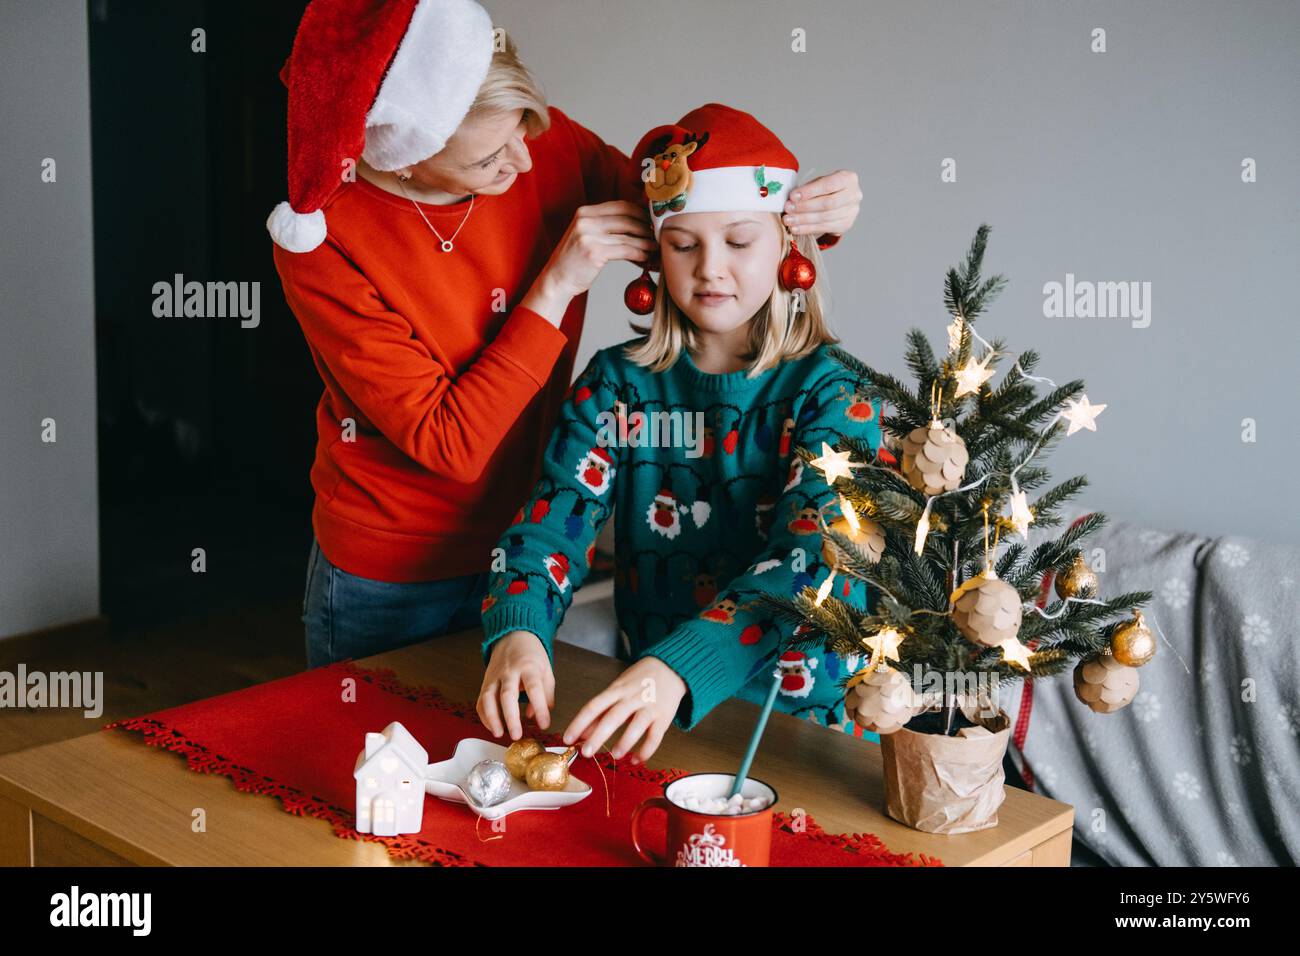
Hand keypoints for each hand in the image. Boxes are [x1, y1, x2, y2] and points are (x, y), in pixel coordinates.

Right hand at [477, 630, 554, 739]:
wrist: (513, 637)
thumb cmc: (531, 656)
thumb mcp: (546, 670)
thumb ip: (546, 694)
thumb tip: (540, 718)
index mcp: (528, 667)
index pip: (534, 689)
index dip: (539, 708)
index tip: (544, 725)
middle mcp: (509, 671)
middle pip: (507, 694)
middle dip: (511, 717)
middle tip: (516, 735)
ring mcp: (494, 676)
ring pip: (488, 698)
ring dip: (492, 718)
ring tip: (500, 734)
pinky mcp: (485, 682)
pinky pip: (481, 701)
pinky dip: (484, 716)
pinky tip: (492, 727)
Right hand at [535, 200, 655, 303]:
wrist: (556, 280)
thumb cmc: (574, 261)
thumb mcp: (585, 236)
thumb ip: (605, 227)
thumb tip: (636, 225)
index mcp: (584, 212)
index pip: (621, 205)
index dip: (640, 212)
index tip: (651, 221)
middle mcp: (586, 220)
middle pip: (627, 217)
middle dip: (646, 226)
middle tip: (658, 234)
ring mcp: (589, 235)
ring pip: (629, 234)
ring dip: (646, 241)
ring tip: (655, 247)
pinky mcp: (595, 252)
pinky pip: (626, 249)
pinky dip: (640, 253)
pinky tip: (646, 258)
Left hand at [562, 657, 685, 764]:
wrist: (671, 668)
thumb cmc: (639, 680)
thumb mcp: (617, 689)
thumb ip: (601, 711)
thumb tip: (582, 733)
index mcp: (617, 690)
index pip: (594, 706)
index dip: (579, 723)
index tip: (567, 738)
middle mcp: (632, 698)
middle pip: (613, 717)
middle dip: (598, 736)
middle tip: (586, 753)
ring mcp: (649, 707)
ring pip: (636, 726)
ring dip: (624, 743)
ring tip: (614, 755)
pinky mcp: (664, 717)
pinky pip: (655, 737)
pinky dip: (645, 751)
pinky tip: (636, 760)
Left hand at [782, 169, 861, 238]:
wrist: (840, 201)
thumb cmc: (826, 189)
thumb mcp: (819, 183)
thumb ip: (808, 189)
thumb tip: (791, 199)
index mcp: (848, 179)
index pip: (829, 185)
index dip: (810, 191)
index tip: (793, 196)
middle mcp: (854, 195)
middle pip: (828, 203)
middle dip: (805, 207)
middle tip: (788, 209)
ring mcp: (852, 212)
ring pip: (825, 217)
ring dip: (803, 220)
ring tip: (789, 220)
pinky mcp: (846, 224)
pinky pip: (824, 228)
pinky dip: (807, 229)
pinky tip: (795, 228)